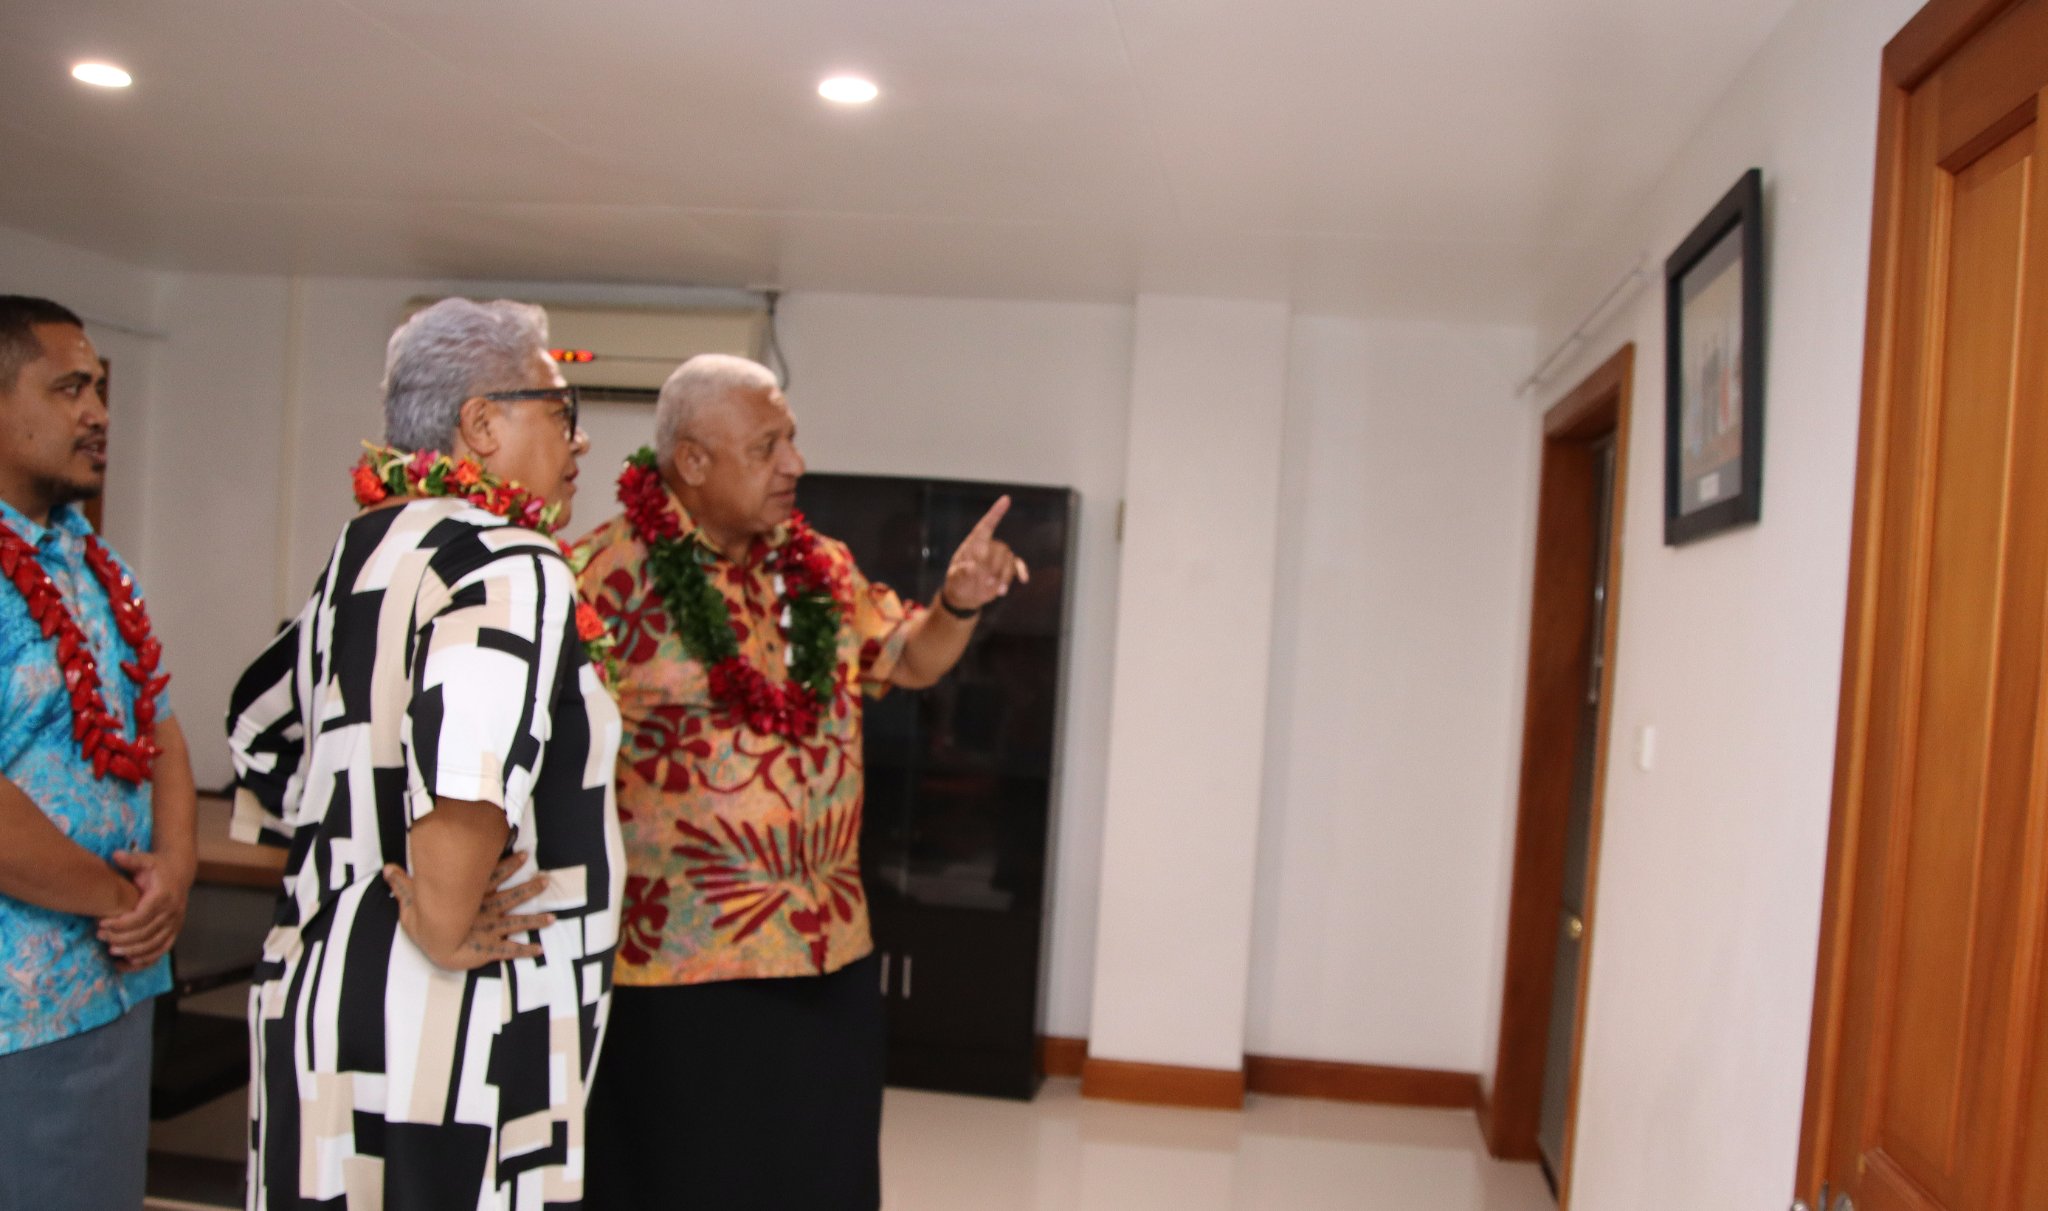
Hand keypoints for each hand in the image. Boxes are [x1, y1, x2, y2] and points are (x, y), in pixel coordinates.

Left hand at [98, 849, 193, 972]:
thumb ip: (131, 859)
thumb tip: (115, 855)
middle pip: (145, 933)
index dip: (121, 924)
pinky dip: (145, 960)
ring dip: (132, 951)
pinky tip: (127, 963)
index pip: (142, 916)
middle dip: (121, 938)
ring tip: (111, 951)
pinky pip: (161, 951)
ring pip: (153, 945)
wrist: (179, 872)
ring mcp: (175, 924)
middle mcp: (172, 912)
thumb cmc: (157, 867)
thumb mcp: (145, 859)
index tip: (102, 924)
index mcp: (163, 896)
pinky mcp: (174, 931)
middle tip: (100, 937)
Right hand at [383, 852, 553, 970]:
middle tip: (547, 880)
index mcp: (472, 897)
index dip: (509, 865)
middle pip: (512, 897)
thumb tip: (387, 867)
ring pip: (518, 922)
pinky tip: (540, 950)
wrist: (433, 942)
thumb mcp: (412, 900)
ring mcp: (491, 929)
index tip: (524, 854)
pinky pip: (511, 950)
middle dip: (530, 888)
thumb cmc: (423, 921)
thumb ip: (404, 884)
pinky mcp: (491, 947)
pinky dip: (526, 951)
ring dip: (536, 920)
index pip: (494, 876)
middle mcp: (486, 911)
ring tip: (553, 917)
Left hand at [941, 495, 1029, 613]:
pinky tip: (1023, 580)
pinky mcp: (1006, 569)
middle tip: (986, 583)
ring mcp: (999, 558)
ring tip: (998, 591)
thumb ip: (961, 573)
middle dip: (996, 567)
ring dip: (1005, 576)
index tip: (1006, 499)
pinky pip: (1018, 566)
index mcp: (974, 544)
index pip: (986, 525)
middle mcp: (989, 547)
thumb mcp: (955, 579)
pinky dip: (1021, 572)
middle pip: (1001, 549)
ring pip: (1009, 560)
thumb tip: (973, 567)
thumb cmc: (957, 584)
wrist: (965, 596)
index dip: (996, 512)